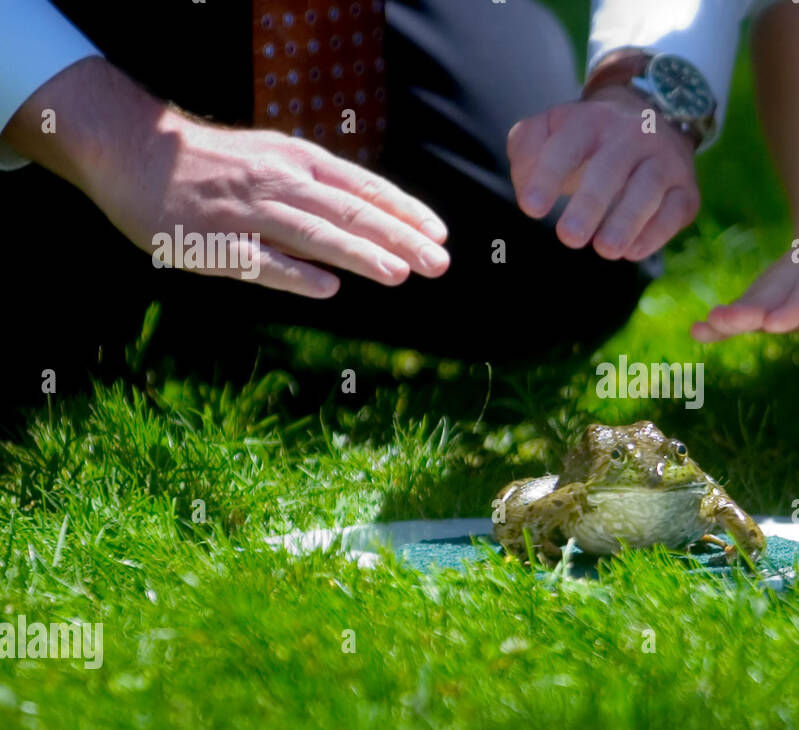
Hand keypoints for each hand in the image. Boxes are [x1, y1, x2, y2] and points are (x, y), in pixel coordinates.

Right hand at [4, 59, 449, 297]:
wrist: (138, 152)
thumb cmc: (220, 166)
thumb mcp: (278, 160)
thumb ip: (323, 191)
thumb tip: (378, 223)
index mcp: (299, 162)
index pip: (364, 187)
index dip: (406, 212)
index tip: (441, 236)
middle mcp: (280, 182)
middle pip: (349, 211)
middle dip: (399, 238)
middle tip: (439, 263)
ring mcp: (247, 211)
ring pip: (312, 233)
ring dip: (358, 254)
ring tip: (398, 274)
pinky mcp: (213, 241)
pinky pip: (259, 261)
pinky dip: (294, 274)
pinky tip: (326, 289)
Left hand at [508, 86, 699, 260]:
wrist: (653, 118)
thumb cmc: (588, 139)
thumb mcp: (552, 129)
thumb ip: (526, 149)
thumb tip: (527, 190)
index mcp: (591, 120)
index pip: (567, 146)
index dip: (548, 175)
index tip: (531, 208)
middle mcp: (632, 135)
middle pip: (610, 168)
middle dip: (590, 204)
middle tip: (569, 237)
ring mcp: (664, 160)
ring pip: (648, 188)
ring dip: (626, 221)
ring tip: (604, 249)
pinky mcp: (686, 189)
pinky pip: (675, 210)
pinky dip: (656, 233)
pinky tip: (632, 251)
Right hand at [692, 233, 798, 341]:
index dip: (796, 303)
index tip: (774, 323)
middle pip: (775, 290)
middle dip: (753, 308)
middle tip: (729, 323)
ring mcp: (779, 283)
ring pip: (755, 298)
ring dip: (732, 314)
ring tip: (706, 327)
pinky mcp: (765, 299)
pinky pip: (744, 308)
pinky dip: (722, 322)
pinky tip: (698, 332)